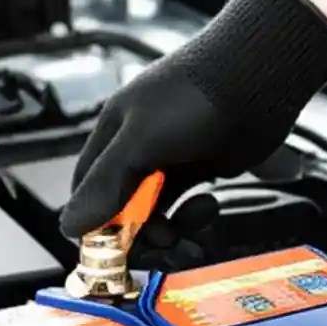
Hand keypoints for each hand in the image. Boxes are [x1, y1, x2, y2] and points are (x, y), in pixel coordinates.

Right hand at [59, 0, 326, 238]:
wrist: (258, 75)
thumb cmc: (195, 96)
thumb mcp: (141, 140)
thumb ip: (106, 184)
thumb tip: (68, 226)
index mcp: (113, 138)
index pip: (88, 196)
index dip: (100, 228)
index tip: (120, 251)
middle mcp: (138, 152)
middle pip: (126, 214)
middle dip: (146, 237)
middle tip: (170, 242)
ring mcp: (171, 162)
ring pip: (159, 216)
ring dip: (176, 232)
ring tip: (199, 225)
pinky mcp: (202, 169)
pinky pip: (187, 208)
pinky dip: (196, 218)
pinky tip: (211, 206)